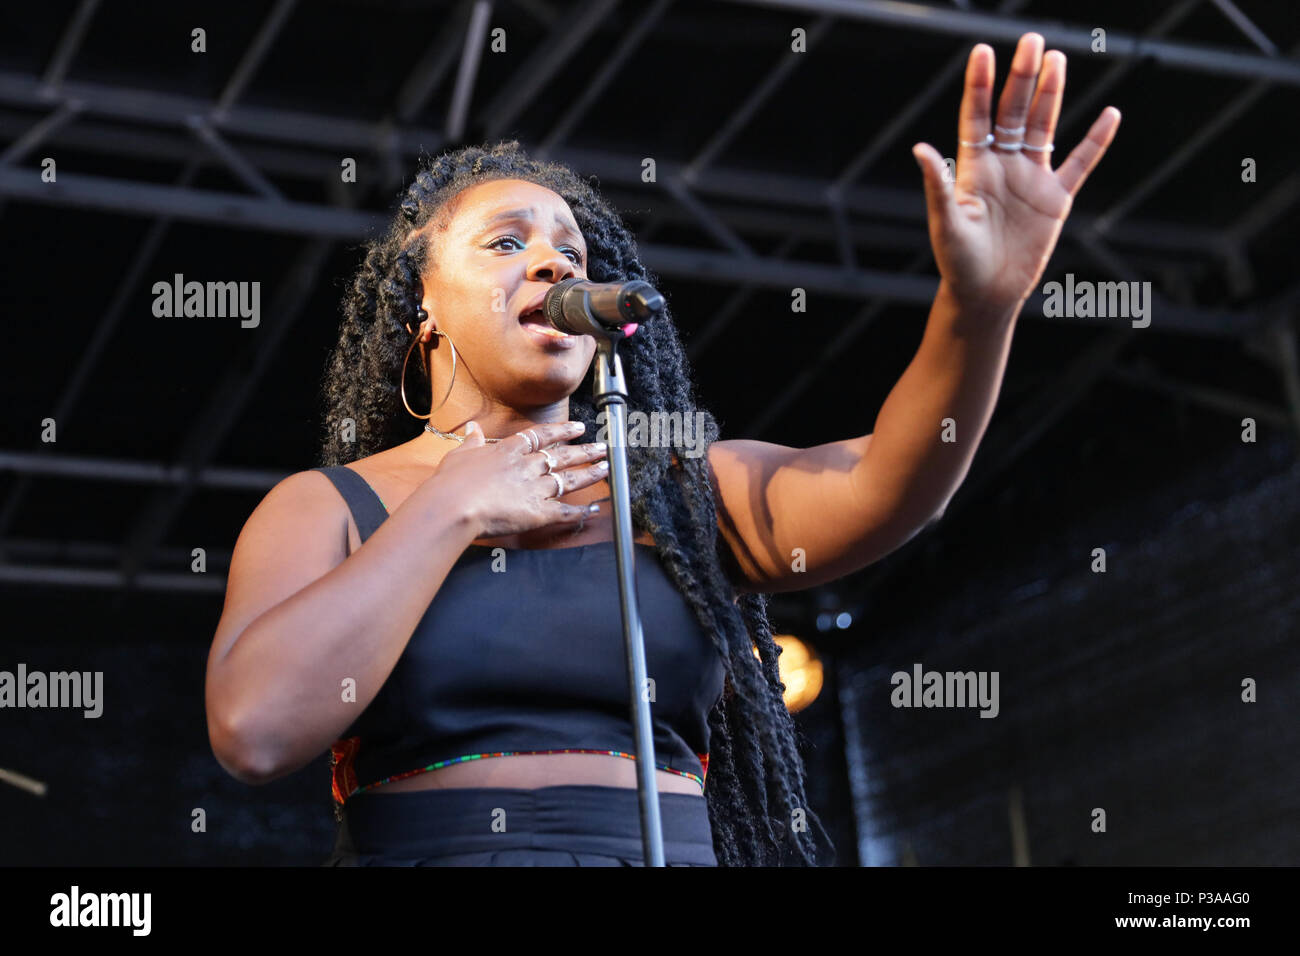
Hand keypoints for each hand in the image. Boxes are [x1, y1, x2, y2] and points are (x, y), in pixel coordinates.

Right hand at [434, 420, 608, 538]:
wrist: (455, 506)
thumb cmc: (451, 482)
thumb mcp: (459, 455)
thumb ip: (470, 442)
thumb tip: (471, 429)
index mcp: (509, 451)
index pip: (542, 436)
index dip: (562, 431)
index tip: (578, 427)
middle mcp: (527, 467)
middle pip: (562, 456)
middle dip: (585, 451)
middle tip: (603, 447)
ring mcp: (535, 489)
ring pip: (569, 479)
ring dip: (590, 473)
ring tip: (606, 467)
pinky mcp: (538, 513)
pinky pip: (565, 511)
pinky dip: (580, 511)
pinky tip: (593, 509)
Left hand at [911, 33, 1120, 314]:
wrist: (986, 295)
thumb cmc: (958, 262)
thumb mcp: (946, 223)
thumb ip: (938, 185)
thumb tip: (920, 149)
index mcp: (974, 168)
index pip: (976, 117)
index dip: (979, 85)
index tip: (983, 51)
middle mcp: (1003, 166)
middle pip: (1014, 113)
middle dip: (1022, 78)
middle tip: (1032, 40)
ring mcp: (1030, 179)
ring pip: (1043, 127)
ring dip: (1051, 94)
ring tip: (1056, 59)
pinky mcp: (1055, 199)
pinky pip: (1080, 164)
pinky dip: (1096, 141)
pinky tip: (1110, 114)